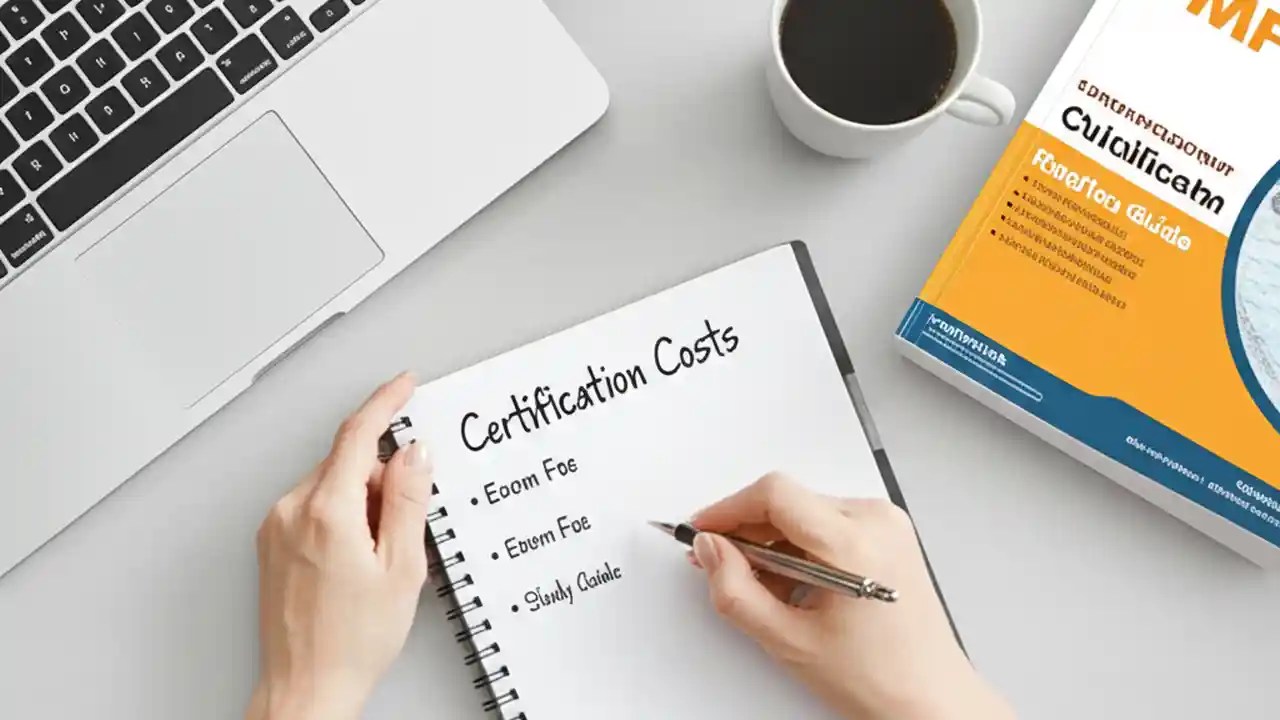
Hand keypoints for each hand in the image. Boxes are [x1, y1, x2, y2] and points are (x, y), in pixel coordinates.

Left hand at [247, 373, 431, 719]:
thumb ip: (407, 500)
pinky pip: (314, 507)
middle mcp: (292, 511)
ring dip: (360, 504)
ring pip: (331, 485)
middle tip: (398, 533)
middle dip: (380, 481)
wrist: (307, 686)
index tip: (403, 385)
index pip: (358, 434)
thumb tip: (413, 454)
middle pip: (347, 463)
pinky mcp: (271, 541)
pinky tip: (352, 562)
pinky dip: (340, 519)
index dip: (386, 402)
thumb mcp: (401, 567)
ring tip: (373, 561)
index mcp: (327, 511)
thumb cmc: (352, 642)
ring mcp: (276, 526)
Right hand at [690, 474, 1012, 719]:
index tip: (704, 529)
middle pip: (788, 501)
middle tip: (721, 562)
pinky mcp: (888, 533)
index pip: (775, 495)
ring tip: (765, 587)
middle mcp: (876, 521)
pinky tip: (792, 583)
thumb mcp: (789, 641)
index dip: (728, 508)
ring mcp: (887, 525)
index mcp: (856, 543)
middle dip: (747, 530)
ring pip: (805, 511)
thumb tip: (711, 551)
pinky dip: (800, 546)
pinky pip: (828, 522)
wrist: (930, 698)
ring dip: (774, 541)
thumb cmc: (879, 677)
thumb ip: (737, 591)